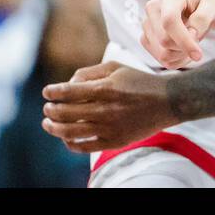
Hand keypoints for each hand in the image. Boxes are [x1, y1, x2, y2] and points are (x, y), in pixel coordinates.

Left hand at [41, 61, 173, 152]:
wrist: (167, 101)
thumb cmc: (140, 81)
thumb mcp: (116, 67)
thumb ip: (90, 72)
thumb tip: (68, 83)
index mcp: (106, 88)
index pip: (69, 92)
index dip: (53, 92)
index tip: (46, 92)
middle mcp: (106, 109)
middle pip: (66, 113)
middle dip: (51, 110)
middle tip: (48, 108)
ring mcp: (109, 127)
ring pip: (71, 132)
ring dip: (54, 128)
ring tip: (48, 124)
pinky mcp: (114, 141)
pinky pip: (85, 147)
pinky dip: (70, 143)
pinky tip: (66, 138)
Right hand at [141, 0, 214, 67]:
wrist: (200, 7)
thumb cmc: (207, 4)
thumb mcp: (213, 6)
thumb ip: (203, 18)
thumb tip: (192, 35)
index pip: (169, 21)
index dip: (183, 40)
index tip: (198, 54)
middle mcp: (153, 10)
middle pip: (164, 41)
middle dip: (185, 47)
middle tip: (198, 38)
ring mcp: (147, 26)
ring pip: (162, 54)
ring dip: (182, 55)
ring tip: (192, 42)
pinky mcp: (147, 40)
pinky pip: (164, 61)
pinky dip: (178, 60)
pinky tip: (185, 48)